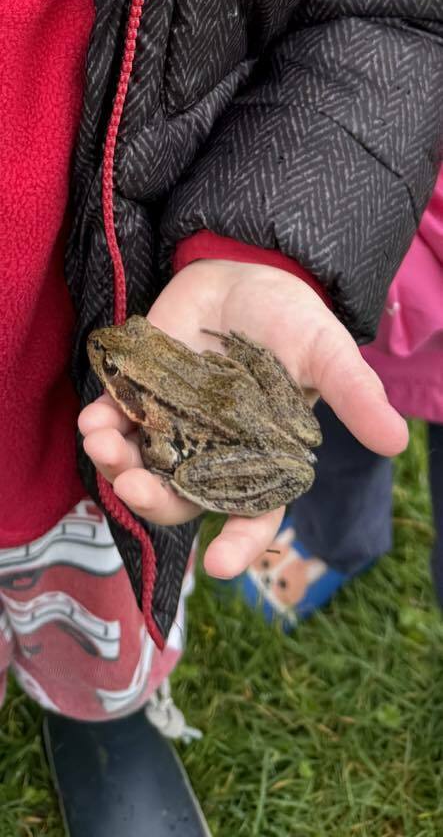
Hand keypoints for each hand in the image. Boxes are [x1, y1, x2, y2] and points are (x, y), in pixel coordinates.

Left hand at [79, 260, 407, 578]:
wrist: (245, 272)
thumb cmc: (291, 319)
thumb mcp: (325, 351)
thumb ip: (353, 394)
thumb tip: (397, 441)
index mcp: (261, 457)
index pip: (254, 514)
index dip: (239, 544)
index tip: (218, 566)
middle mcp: (214, 452)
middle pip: (183, 499)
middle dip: (156, 501)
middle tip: (136, 488)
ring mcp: (175, 427)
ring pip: (142, 466)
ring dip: (117, 466)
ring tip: (104, 444)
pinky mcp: (143, 397)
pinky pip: (116, 423)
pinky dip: (101, 425)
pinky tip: (95, 418)